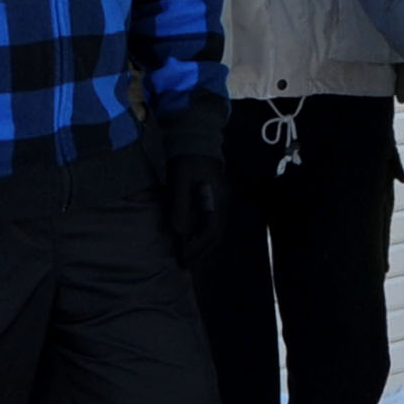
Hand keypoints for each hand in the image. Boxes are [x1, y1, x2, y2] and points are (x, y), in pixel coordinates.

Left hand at [152, 102, 229, 269]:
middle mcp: (222, 204)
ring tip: (186, 257)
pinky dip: (200, 235)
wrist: (196, 139)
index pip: (210, 232)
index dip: (197, 247)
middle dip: (201, 252)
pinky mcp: (213, 199)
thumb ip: (180, 206)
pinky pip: (209, 222)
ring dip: (201, 245)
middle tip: (184, 264)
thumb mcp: (180, 181)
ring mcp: (220, 201)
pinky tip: (189, 239)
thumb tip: (180, 233)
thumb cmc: (186, 159)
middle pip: (215, 235)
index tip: (182, 257)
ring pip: (213, 230)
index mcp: (217, 200)